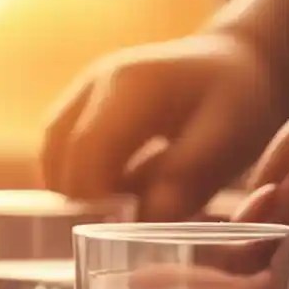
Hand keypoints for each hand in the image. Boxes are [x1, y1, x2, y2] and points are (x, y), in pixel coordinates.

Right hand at [42, 33, 283, 219]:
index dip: (94, 197)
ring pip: (51, 153)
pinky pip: (59, 148)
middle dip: (83, 197)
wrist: (236, 62)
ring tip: (118, 204)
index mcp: (131, 85)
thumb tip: (144, 219)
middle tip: (122, 221)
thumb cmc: (237, 102)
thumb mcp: (228, 140)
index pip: (87, 150)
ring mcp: (82, 89)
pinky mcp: (79, 103)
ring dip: (76, 187)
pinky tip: (111, 188)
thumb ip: (186, 178)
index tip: (120, 225)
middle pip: (59, 154)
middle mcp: (96, 81)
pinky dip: (76, 174)